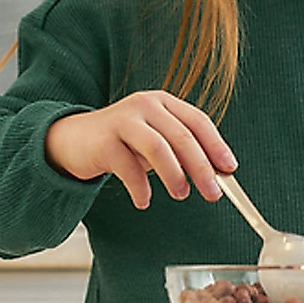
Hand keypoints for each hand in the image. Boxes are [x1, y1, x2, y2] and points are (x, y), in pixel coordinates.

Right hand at [44, 90, 236, 209]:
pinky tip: (143, 200)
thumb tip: (216, 176)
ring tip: (181, 194)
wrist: (75, 140)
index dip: (216, 145)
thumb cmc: (123, 143)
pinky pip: (128, 166)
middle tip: (212, 193)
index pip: (198, 120)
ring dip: (174, 174)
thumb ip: (180, 151)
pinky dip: (140, 187)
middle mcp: (145, 105)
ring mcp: (123, 120)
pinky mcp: (104, 140)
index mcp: (163, 102)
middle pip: (181, 136)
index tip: (229, 169)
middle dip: (201, 167)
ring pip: (158, 147)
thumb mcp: (154, 140)